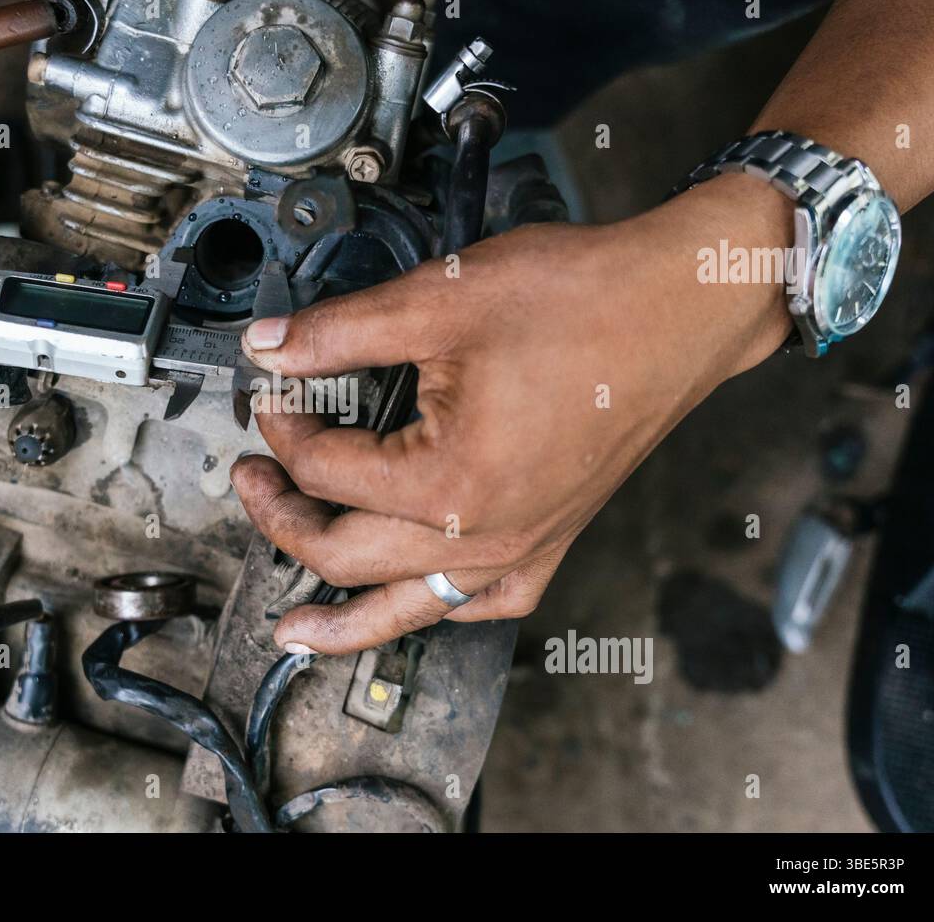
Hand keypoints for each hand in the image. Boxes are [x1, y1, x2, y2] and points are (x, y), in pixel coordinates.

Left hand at [231, 174, 794, 654]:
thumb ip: (340, 334)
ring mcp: (524, 548)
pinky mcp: (554, 540)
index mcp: (450, 484)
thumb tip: (270, 348)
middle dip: (284, 520)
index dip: (285, 432)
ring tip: (296, 634)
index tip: (272, 397)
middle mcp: (487, 536)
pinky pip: (482, 602)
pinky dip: (436, 605)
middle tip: (250, 485)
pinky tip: (417, 601)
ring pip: (411, 608)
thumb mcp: (440, 302)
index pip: (329, 473)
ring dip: (345, 619)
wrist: (684, 305)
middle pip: (350, 555)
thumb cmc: (582, 299)